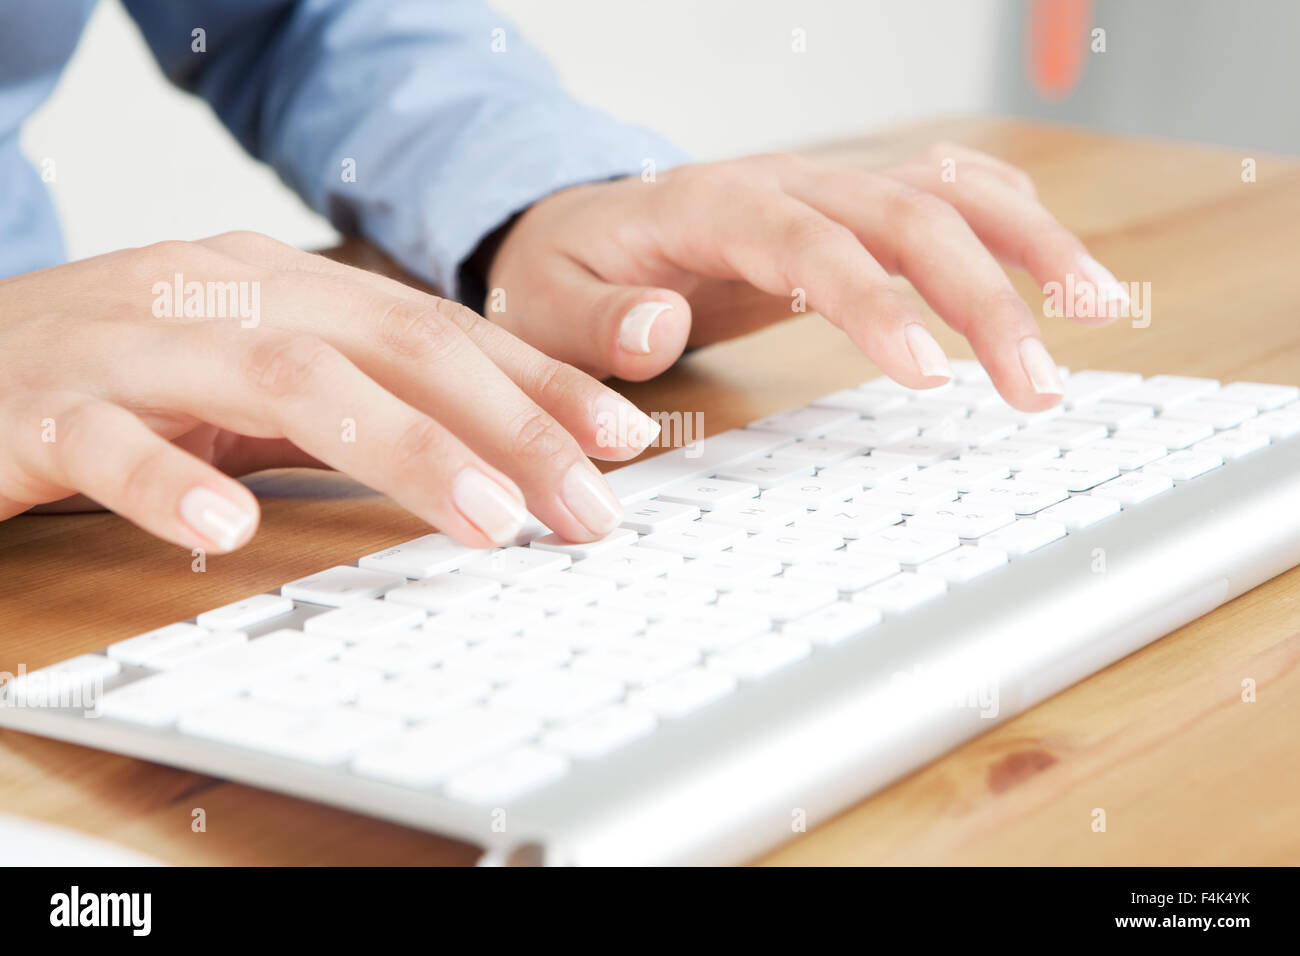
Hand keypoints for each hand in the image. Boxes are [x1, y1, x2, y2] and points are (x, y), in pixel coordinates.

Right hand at [0, 232, 657, 551]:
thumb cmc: (128, 371)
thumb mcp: (263, 376)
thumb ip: (364, 404)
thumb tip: (495, 458)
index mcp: (288, 285)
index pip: (440, 330)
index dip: (539, 384)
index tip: (624, 439)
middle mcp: (227, 296)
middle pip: (392, 349)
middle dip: (505, 428)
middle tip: (586, 505)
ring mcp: (137, 345)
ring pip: (283, 382)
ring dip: (398, 450)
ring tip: (484, 519)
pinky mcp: (43, 407)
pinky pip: (112, 441)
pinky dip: (174, 484)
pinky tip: (229, 531)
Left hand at [486, 143, 1127, 409]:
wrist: (580, 232)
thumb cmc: (567, 275)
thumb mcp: (550, 308)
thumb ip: (604, 321)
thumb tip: (664, 325)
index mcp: (709, 206)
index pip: (809, 245)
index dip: (875, 303)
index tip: (929, 375)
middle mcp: (785, 182)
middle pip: (905, 216)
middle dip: (982, 297)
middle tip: (1037, 384)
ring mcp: (826, 185)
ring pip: (947, 191)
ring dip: (1028, 246)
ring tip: (1099, 310)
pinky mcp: (852, 204)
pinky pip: (946, 190)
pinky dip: (1009, 220)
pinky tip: (1058, 265)